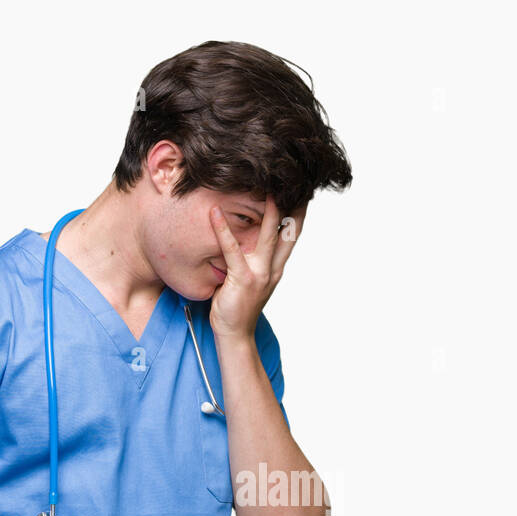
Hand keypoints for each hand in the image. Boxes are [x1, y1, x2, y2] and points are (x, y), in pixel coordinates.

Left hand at [208, 195, 306, 339]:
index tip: (301, 191)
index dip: (298, 212)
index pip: (291, 235)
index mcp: (276, 268)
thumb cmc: (237, 307)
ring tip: (265, 187)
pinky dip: (223, 229)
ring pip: (268, 236)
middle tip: (294, 180)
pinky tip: (215, 213)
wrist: (235, 335)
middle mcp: (273, 268)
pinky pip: (232, 249)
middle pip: (288, 231)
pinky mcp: (243, 279)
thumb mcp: (250, 279)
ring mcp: (260, 274)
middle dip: (293, 204)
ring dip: (269, 210)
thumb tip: (245, 237)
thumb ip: (251, 259)